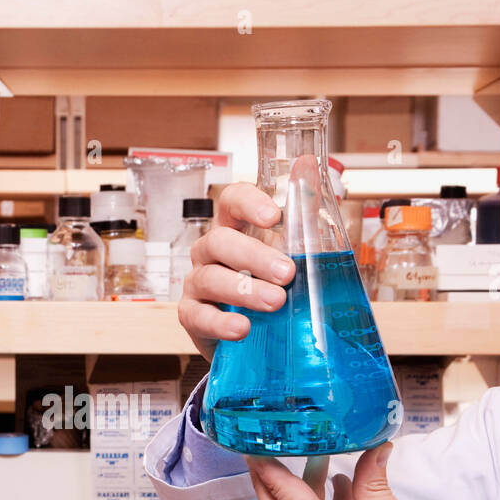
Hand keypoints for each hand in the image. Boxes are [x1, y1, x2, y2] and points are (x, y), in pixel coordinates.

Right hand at [178, 181, 294, 360]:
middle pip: (221, 241)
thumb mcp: (292, 252)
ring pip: (210, 278)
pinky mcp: (192, 316)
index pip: (232, 201)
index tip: (273, 215)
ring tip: (275, 302)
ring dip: (244, 289)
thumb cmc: (270, 285)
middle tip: (287, 273)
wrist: (255, 335)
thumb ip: (301, 212)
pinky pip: (198, 316)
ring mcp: (198, 283)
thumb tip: (307, 163)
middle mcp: (211, 252)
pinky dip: (220, 322)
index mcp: (235, 229)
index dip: (248, 203)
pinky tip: (242, 328)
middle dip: (254, 256)